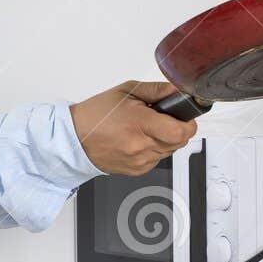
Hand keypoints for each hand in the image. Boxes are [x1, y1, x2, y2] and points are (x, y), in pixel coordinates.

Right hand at [70, 81, 197, 175]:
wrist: (74, 139)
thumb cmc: (96, 114)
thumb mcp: (127, 91)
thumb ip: (156, 90)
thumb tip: (178, 90)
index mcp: (139, 123)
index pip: (181, 131)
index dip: (188, 123)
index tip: (184, 116)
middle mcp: (141, 146)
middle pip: (179, 142)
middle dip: (177, 129)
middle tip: (162, 118)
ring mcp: (139, 161)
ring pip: (170, 151)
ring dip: (166, 139)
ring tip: (146, 128)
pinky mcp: (137, 170)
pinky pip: (158, 159)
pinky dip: (155, 149)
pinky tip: (139, 139)